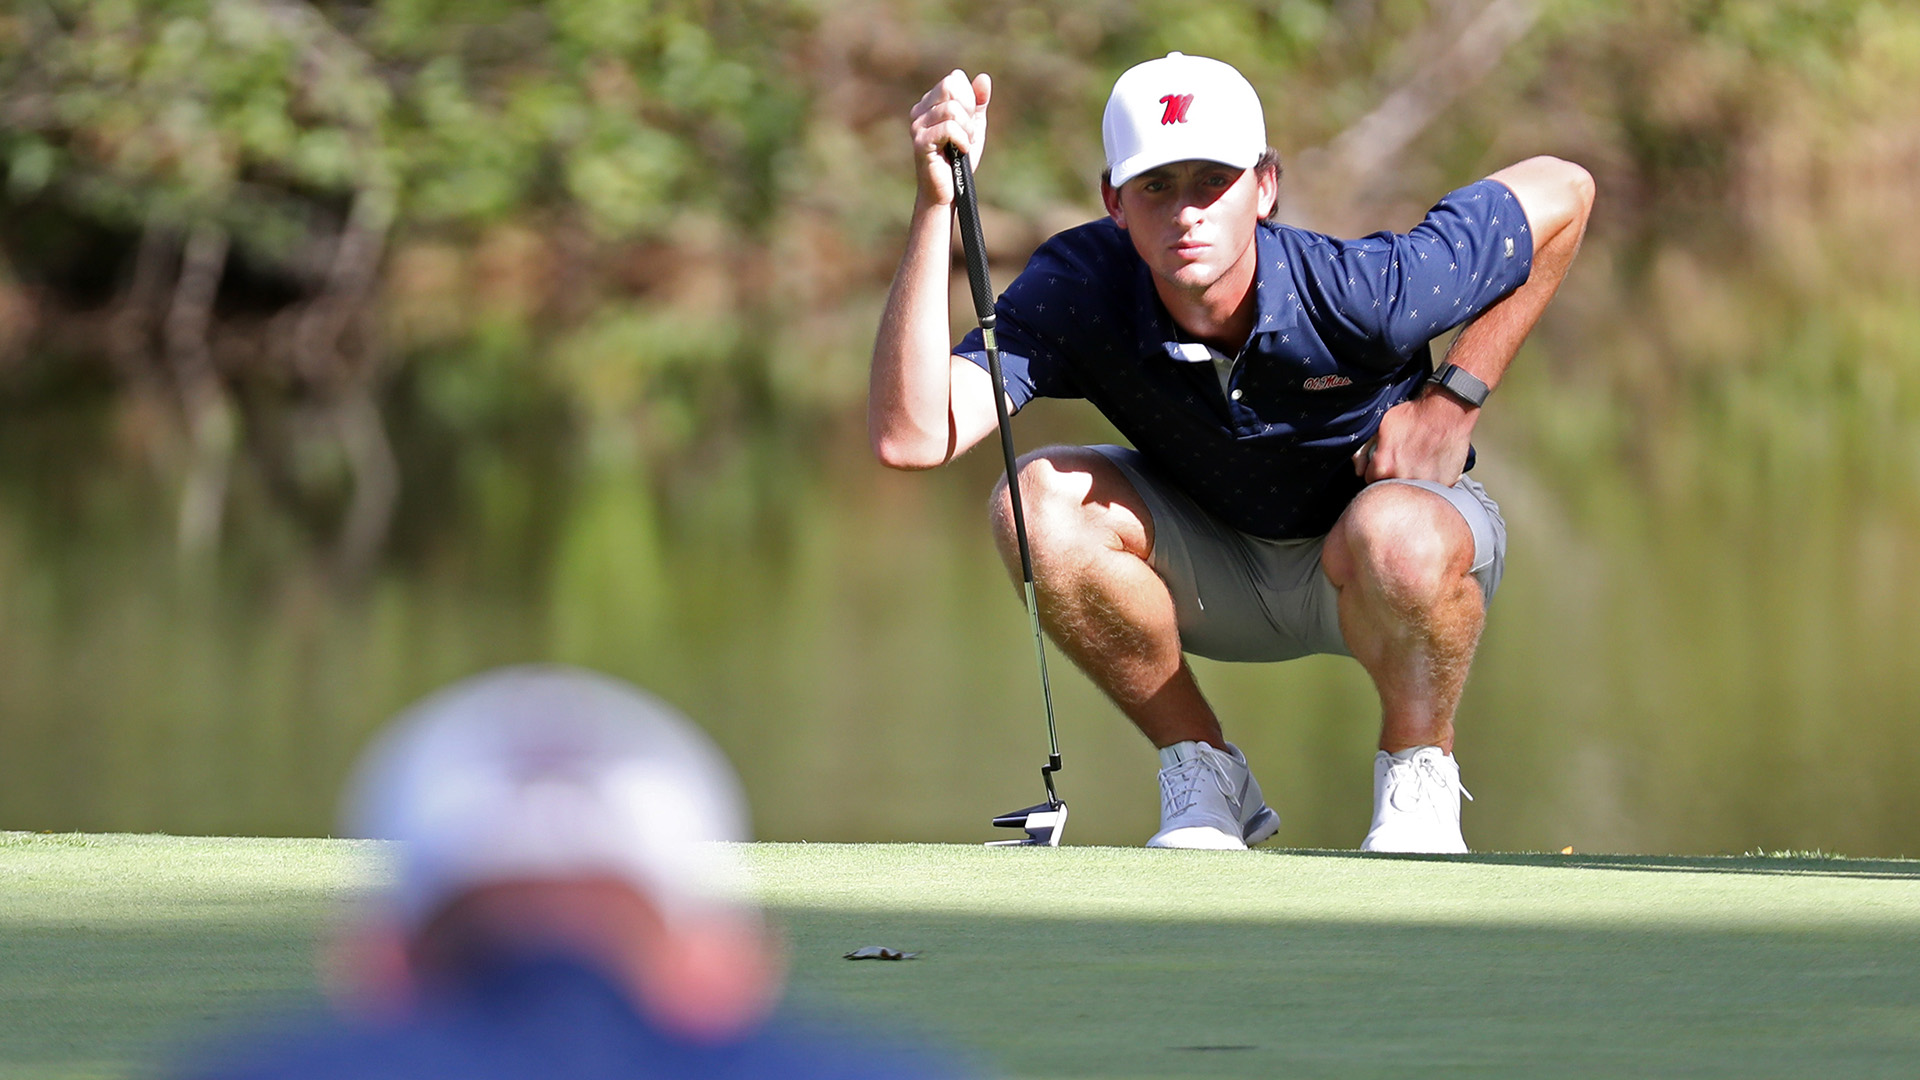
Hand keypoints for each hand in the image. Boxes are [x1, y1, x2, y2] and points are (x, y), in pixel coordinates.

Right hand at [908, 70, 990, 207]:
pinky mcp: (920, 141)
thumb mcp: (974, 127)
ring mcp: (917, 125)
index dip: (969, 98)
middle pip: (950, 86)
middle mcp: (919, 111)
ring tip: (964, 144)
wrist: (949, 192)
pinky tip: (961, 151)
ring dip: (967, 129)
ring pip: (952, 109)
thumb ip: (978, 103)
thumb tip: (983, 77)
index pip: (954, 79)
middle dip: (968, 109)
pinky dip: (963, 140)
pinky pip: (949, 128)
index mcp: (930, 103)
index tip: (968, 121)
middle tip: (967, 132)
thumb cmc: (959, 160)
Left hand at [1354, 389, 1476, 484]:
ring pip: (1413, 491)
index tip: (1387, 465)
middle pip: (1392, 488)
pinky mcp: (1444, 484)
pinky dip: (1434, 482)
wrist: (1447, 411)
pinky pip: (1434, 490)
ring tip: (1421, 463)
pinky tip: (1434, 466)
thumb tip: (1359, 468)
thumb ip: (1367, 450)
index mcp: (1384, 467)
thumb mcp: (1383, 427)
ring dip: (1415, 481)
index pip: (1372, 481)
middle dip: (1396, 477)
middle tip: (1405, 462)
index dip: (1379, 472)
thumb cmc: (1415, 415)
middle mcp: (1402, 478)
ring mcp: (1425, 483)